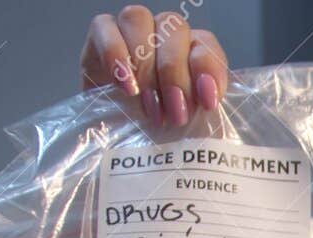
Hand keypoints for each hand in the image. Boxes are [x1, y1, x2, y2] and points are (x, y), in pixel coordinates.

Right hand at [79, 6, 229, 126]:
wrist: (117, 141)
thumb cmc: (157, 132)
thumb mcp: (187, 128)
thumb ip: (203, 112)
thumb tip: (213, 109)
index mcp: (192, 50)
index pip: (205, 43)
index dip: (208, 69)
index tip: (207, 102)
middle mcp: (164, 34)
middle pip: (173, 30)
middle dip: (175, 75)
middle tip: (175, 113)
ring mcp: (131, 29)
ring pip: (140, 21)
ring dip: (145, 66)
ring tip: (147, 104)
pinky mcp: (100, 33)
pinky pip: (105, 27)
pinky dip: (115, 54)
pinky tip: (125, 85)